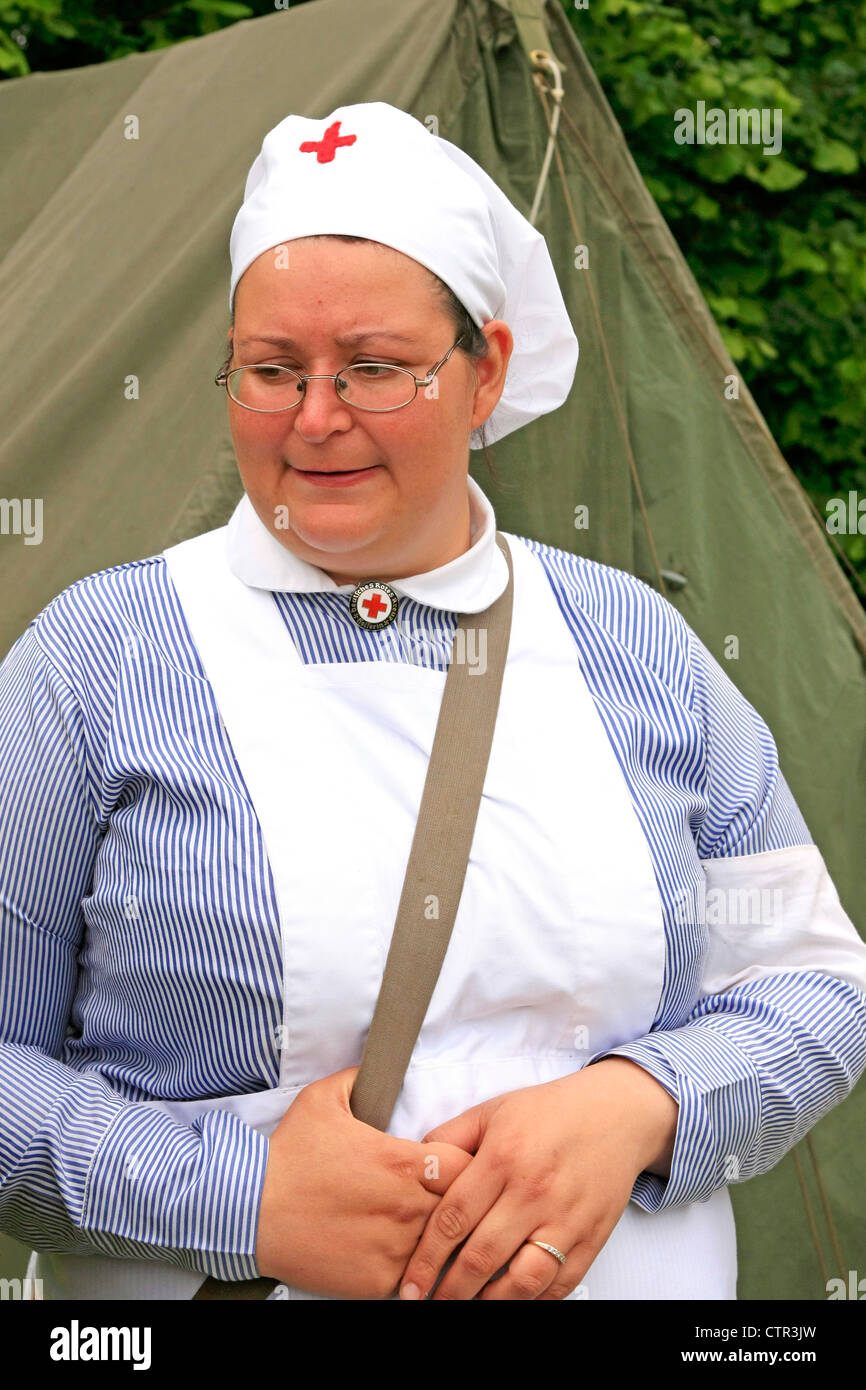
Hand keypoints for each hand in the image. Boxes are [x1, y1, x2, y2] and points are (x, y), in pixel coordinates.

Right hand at [254, 1065, 473, 1298]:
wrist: (250, 1211)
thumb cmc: (288, 1156)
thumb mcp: (322, 1099)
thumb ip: (358, 1078)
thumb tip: (376, 1066)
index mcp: (401, 1162)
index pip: (465, 1166)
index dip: (462, 1166)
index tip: (447, 1168)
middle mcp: (406, 1207)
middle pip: (457, 1208)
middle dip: (450, 1202)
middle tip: (430, 1197)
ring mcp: (393, 1248)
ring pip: (437, 1245)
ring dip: (429, 1235)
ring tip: (407, 1225)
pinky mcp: (376, 1281)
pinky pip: (410, 1277)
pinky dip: (405, 1267)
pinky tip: (386, 1251)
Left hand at [398, 1057, 679, 1300]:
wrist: (615, 1114)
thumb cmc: (550, 1112)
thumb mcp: (492, 1111)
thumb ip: (449, 1138)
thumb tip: (415, 1170)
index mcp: (503, 1157)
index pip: (453, 1219)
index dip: (426, 1258)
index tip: (409, 1283)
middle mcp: (533, 1191)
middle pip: (482, 1257)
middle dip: (450, 1290)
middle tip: (429, 1303)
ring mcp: (565, 1218)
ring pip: (522, 1281)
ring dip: (489, 1303)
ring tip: (467, 1306)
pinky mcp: (591, 1238)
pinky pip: (558, 1284)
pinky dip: (532, 1301)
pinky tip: (509, 1300)